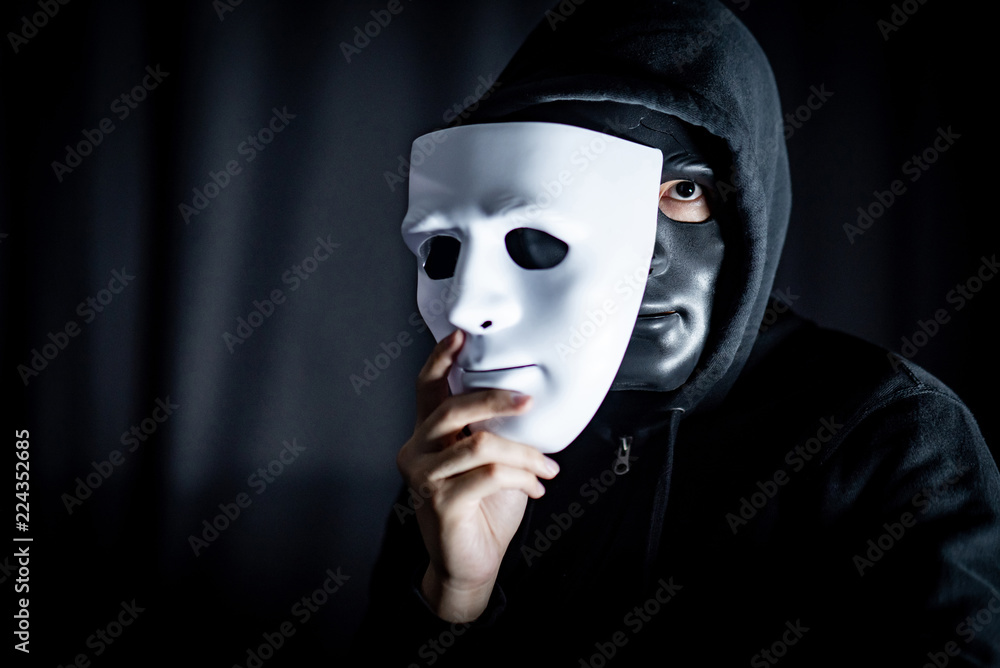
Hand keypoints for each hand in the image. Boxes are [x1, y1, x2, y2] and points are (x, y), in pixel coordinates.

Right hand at [396, 329, 559, 621]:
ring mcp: (423, 478)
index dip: (439, 358)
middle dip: (495, 400)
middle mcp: (417, 451)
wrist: (473, 563)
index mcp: (427, 435)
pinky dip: (521, 477)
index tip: (460, 336)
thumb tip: (527, 401)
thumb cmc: (483, 509)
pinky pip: (488, 475)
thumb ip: (493, 431)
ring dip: (524, 454)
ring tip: (546, 467)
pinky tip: (536, 487)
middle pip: (452, 409)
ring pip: (479, 444)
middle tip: (528, 402)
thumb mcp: (489, 460)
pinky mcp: (440, 503)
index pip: (426, 389)